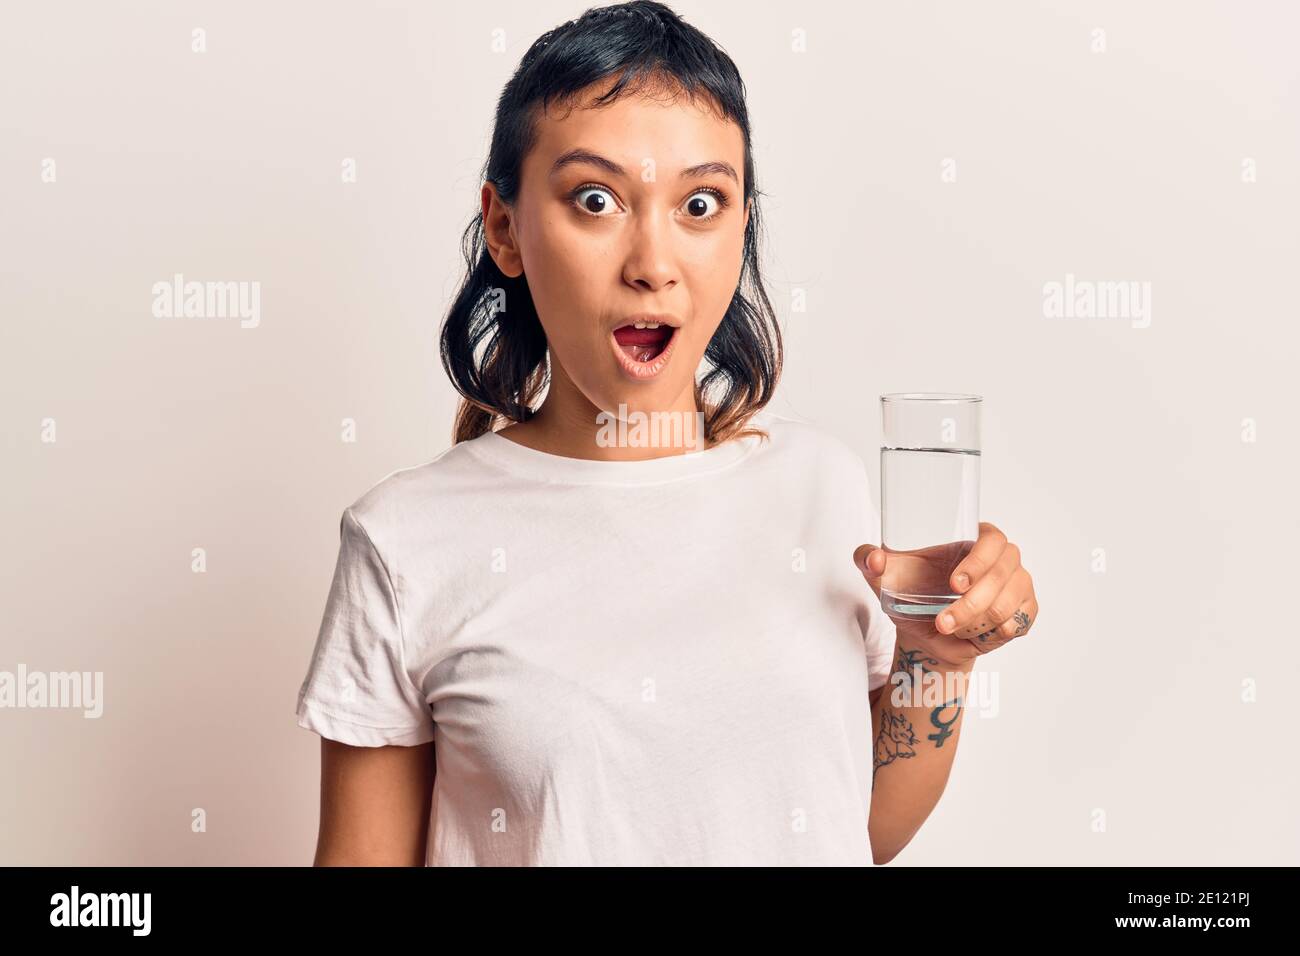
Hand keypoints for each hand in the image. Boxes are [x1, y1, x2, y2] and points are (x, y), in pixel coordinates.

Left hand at [853, 522, 1038, 668]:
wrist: (925, 632)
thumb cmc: (910, 595)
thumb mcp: (884, 577)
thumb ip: (867, 559)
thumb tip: (875, 559)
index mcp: (976, 539)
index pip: (993, 540)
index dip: (979, 561)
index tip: (954, 583)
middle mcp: (1004, 558)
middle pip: (1002, 577)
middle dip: (970, 605)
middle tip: (942, 621)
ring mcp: (1019, 584)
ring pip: (1007, 606)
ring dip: (974, 623)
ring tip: (948, 628)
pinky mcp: (1025, 612)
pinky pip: (1017, 624)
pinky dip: (991, 634)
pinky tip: (972, 634)